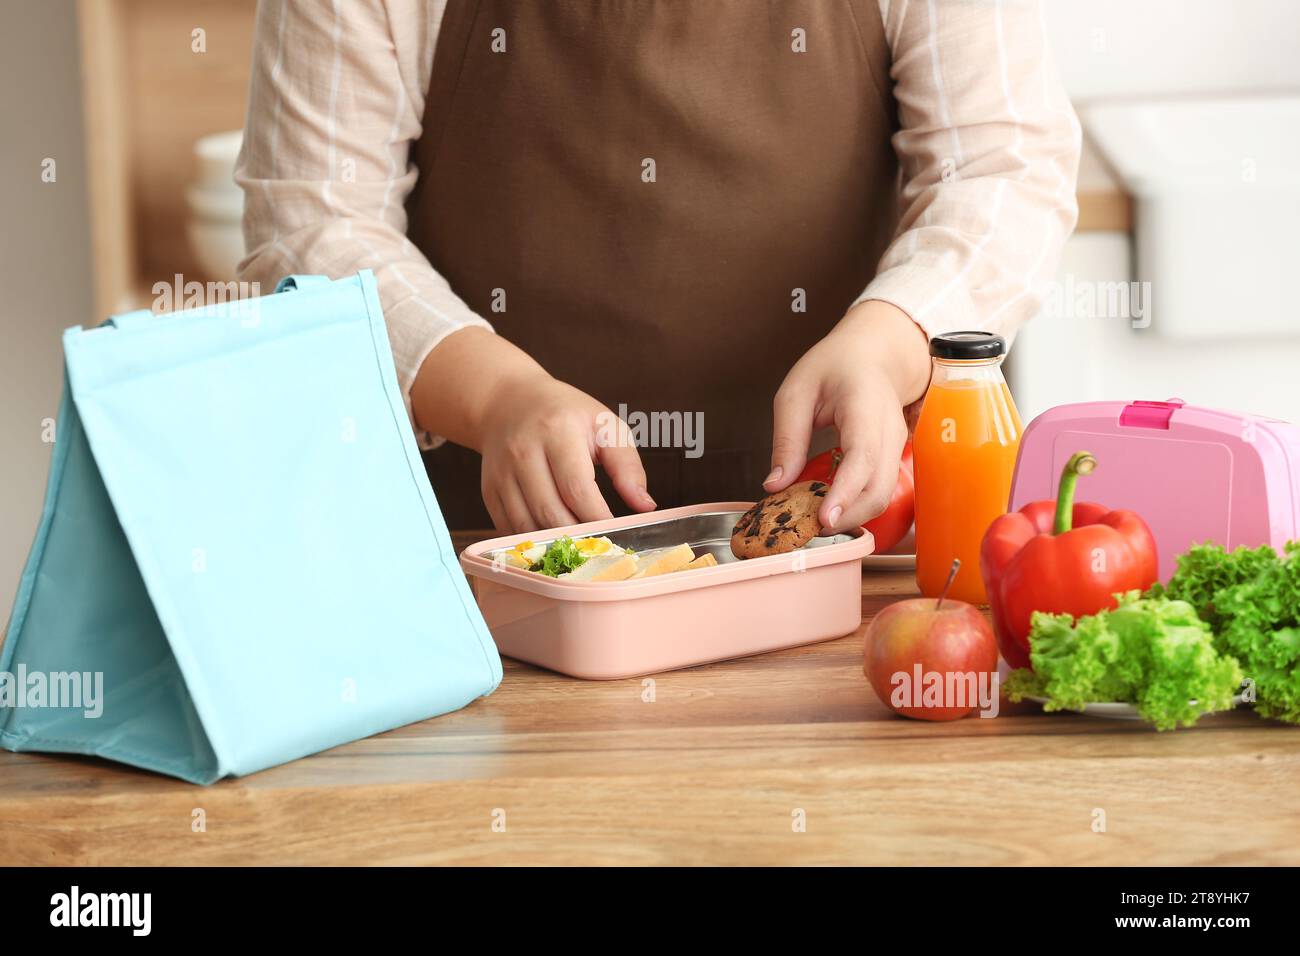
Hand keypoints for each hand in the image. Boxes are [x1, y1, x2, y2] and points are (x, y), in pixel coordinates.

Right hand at [411, 328, 654, 532]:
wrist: (508, 402)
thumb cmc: (565, 415)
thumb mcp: (604, 426)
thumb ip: (628, 466)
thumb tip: (645, 506)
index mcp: (557, 431)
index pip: (577, 488)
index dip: (597, 518)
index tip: (615, 534)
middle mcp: (523, 452)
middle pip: (551, 512)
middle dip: (578, 536)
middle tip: (600, 546)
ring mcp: (501, 473)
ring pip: (528, 525)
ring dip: (555, 543)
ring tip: (579, 546)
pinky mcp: (489, 490)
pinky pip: (509, 528)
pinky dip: (533, 541)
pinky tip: (553, 539)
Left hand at [765, 300, 929, 531]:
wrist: (874, 354)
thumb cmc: (834, 367)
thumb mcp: (796, 393)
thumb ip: (786, 440)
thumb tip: (774, 486)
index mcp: (864, 405)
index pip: (862, 456)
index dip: (845, 491)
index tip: (824, 518)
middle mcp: (889, 429)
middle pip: (879, 486)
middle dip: (848, 516)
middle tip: (808, 529)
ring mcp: (897, 445)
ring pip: (884, 494)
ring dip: (853, 516)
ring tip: (815, 521)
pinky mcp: (894, 457)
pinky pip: (880, 489)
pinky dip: (858, 505)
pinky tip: (831, 508)